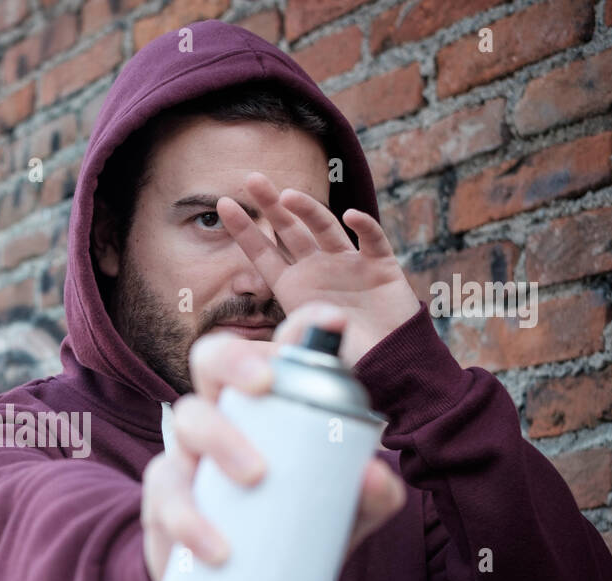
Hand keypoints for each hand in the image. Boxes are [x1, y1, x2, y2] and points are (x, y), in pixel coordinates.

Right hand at [140, 305, 407, 580]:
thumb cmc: (292, 536)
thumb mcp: (341, 517)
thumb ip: (370, 498)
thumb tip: (374, 475)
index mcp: (266, 408)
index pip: (278, 353)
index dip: (299, 329)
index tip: (330, 322)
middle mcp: (222, 416)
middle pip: (211, 359)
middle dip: (236, 359)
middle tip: (266, 385)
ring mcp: (187, 456)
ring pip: (187, 418)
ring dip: (219, 438)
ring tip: (255, 476)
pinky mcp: (163, 502)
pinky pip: (165, 493)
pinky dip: (190, 519)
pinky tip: (216, 546)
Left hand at [215, 172, 419, 367]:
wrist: (388, 370)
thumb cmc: (340, 361)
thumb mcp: (295, 349)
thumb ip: (269, 339)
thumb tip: (234, 343)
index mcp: (292, 287)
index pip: (262, 253)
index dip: (243, 229)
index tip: (223, 204)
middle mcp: (317, 268)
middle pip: (290, 230)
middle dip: (271, 204)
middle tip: (252, 179)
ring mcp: (348, 263)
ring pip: (325, 228)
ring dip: (308, 210)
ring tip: (288, 196)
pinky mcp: (380, 266)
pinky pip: (372, 240)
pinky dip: (363, 227)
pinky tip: (350, 216)